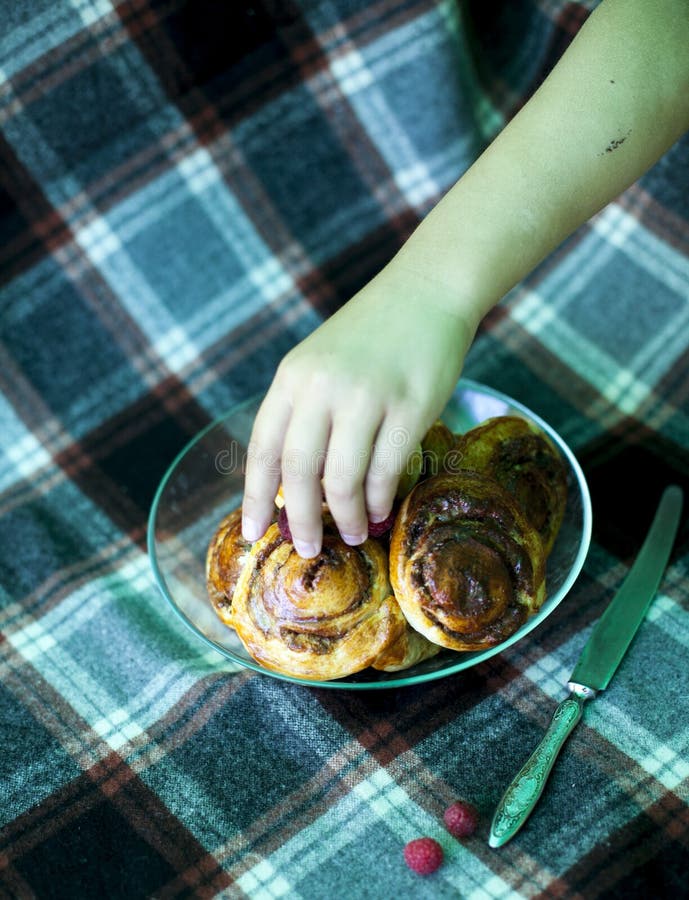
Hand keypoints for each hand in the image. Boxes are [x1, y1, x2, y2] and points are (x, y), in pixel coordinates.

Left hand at [241, 264, 476, 556]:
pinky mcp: (409, 405)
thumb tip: (294, 485)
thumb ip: (303, 413)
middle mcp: (322, 386)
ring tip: (350, 535)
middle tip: (306, 549)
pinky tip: (376, 512)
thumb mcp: (319, 363)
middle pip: (299, 470)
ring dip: (344, 516)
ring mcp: (366, 395)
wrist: (425, 291)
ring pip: (343, 477)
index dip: (254, 497)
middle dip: (300, 519)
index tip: (253, 534)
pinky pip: (385, 469)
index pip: (263, 448)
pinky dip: (377, 499)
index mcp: (292, 378)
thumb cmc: (369, 336)